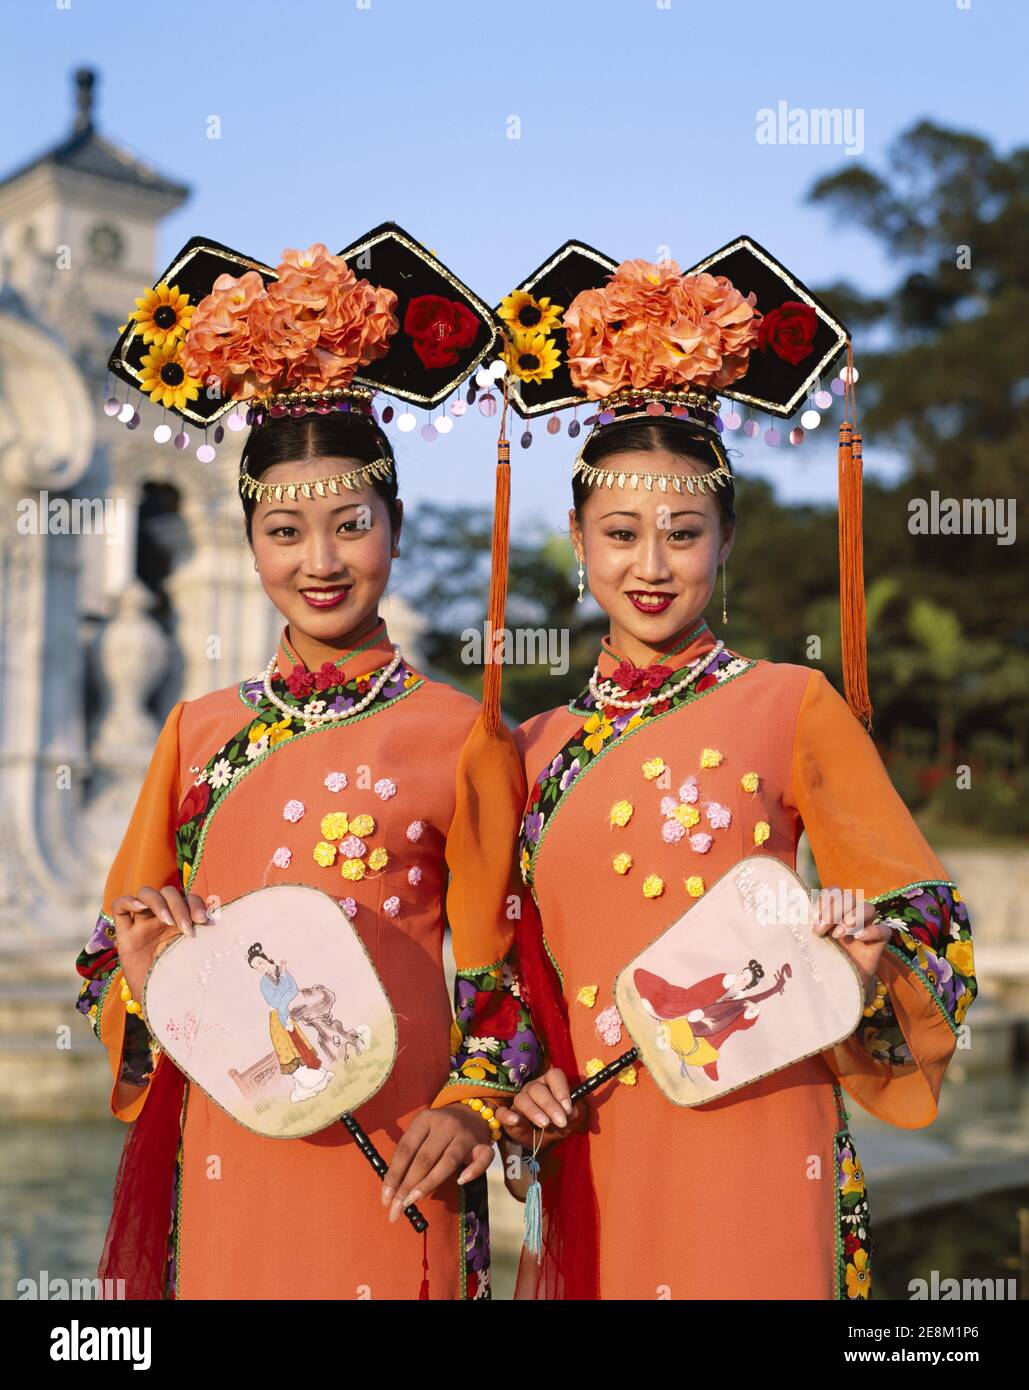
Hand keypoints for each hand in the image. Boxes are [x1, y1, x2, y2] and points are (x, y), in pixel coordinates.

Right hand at [111, 885, 209, 1003]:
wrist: (162, 1005)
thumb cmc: (184, 981)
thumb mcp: (198, 956)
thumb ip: (207, 938)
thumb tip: (225, 920)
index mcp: (182, 922)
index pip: (187, 898)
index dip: (195, 903)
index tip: (204, 920)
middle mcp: (162, 920)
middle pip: (168, 893)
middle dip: (179, 906)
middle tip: (187, 929)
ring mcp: (142, 926)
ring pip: (146, 894)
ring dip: (159, 903)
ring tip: (167, 922)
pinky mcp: (124, 935)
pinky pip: (119, 906)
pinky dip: (130, 901)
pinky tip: (140, 909)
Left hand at [381, 1103, 494, 1221]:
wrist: (471, 1113)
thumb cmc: (439, 1130)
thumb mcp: (422, 1132)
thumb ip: (411, 1154)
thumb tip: (394, 1189)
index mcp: (425, 1119)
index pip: (405, 1149)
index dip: (394, 1175)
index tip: (385, 1198)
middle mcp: (445, 1125)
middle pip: (424, 1158)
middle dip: (407, 1186)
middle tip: (397, 1209)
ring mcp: (465, 1134)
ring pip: (448, 1162)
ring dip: (428, 1185)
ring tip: (413, 1202)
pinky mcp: (483, 1144)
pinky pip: (482, 1159)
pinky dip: (472, 1172)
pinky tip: (461, 1182)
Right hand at [494, 1067, 586, 1149]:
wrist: (542, 1142)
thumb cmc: (557, 1125)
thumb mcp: (570, 1123)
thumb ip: (574, 1117)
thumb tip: (574, 1112)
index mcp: (550, 1084)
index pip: (554, 1075)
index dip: (561, 1090)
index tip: (568, 1108)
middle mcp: (533, 1088)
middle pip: (537, 1088)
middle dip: (550, 1105)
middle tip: (560, 1121)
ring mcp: (519, 1100)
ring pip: (522, 1098)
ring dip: (533, 1111)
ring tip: (544, 1124)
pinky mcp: (506, 1115)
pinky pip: (501, 1112)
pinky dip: (507, 1115)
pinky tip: (515, 1121)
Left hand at [812, 887, 891, 1003]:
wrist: (837, 986)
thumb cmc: (820, 959)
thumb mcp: (810, 941)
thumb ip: (803, 926)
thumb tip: (785, 911)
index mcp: (834, 911)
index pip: (834, 892)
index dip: (825, 900)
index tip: (813, 917)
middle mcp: (851, 916)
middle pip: (849, 898)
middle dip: (833, 911)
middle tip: (820, 931)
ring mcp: (866, 928)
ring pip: (869, 908)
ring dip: (852, 917)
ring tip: (839, 934)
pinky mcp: (878, 944)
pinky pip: (884, 930)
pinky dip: (872, 930)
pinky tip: (858, 937)